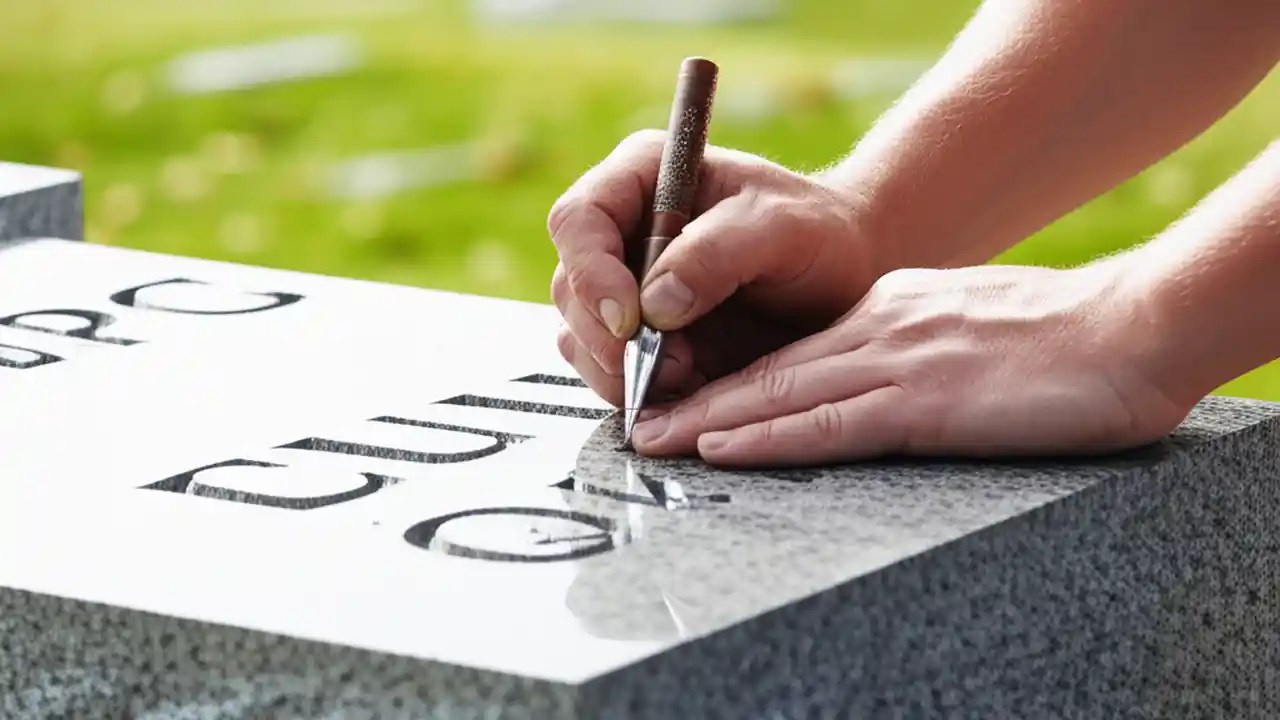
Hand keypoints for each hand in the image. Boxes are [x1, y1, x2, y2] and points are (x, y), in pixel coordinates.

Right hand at [547, 130, 880, 406]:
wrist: (846, 280)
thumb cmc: (819, 235)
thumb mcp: (781, 227)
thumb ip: (717, 253)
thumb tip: (652, 305)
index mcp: (643, 178)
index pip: (578, 220)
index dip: (593, 273)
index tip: (631, 320)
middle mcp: (621, 231)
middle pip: (571, 287)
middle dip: (608, 338)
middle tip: (669, 366)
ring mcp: (624, 288)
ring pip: (579, 336)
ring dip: (620, 370)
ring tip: (690, 374)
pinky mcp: (639, 338)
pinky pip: (607, 371)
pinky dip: (636, 390)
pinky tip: (687, 387)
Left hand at [629, 262, 1191, 466]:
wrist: (1129, 329)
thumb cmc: (1061, 334)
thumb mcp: (966, 322)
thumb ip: (915, 343)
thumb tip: (882, 372)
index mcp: (888, 311)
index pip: (791, 350)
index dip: (730, 378)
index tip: (682, 398)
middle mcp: (876, 329)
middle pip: (767, 370)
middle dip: (694, 398)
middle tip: (634, 419)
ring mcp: (896, 364)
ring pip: (780, 395)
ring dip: (708, 420)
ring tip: (651, 440)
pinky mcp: (924, 405)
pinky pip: (828, 425)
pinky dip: (767, 438)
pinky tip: (724, 449)